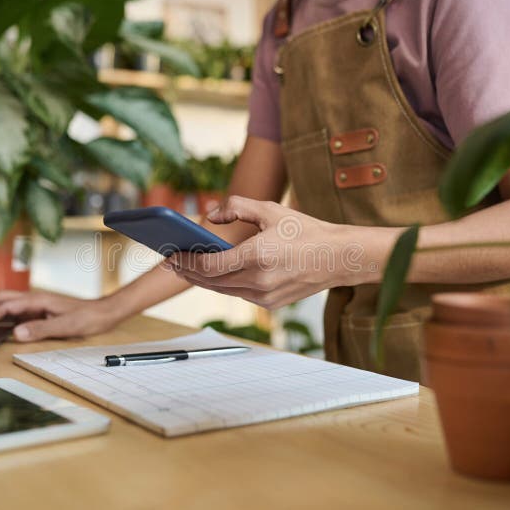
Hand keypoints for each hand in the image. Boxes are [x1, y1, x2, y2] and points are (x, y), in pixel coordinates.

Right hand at [0, 291, 122, 341]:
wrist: (103, 313)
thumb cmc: (88, 318)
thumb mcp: (66, 326)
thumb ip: (41, 330)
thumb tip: (16, 333)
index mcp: (37, 300)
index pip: (5, 306)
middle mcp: (34, 300)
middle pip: (1, 298)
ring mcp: (37, 305)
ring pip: (6, 303)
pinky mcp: (40, 311)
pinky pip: (16, 312)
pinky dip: (1, 316)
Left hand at [170, 196, 387, 308]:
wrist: (338, 257)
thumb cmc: (306, 231)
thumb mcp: (270, 209)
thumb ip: (236, 207)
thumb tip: (210, 215)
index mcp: (257, 256)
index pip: (209, 265)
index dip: (186, 262)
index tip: (171, 255)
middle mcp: (259, 280)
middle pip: (211, 281)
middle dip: (188, 272)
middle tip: (171, 263)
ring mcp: (265, 296)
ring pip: (223, 290)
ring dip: (203, 280)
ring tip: (187, 269)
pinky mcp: (271, 303)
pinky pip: (239, 294)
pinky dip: (223, 285)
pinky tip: (214, 275)